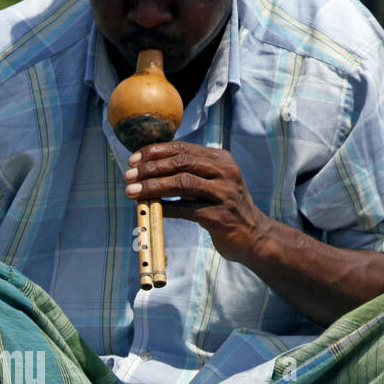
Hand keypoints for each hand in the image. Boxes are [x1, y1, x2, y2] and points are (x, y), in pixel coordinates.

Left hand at [124, 141, 274, 262]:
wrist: (254, 235)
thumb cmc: (224, 208)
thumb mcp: (209, 184)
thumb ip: (187, 175)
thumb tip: (148, 172)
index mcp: (221, 159)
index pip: (183, 149)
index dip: (155, 152)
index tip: (133, 160)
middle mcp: (225, 172)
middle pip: (181, 163)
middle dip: (150, 168)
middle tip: (128, 176)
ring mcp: (224, 193)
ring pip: (183, 183)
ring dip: (153, 187)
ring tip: (133, 191)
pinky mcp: (221, 216)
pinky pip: (188, 210)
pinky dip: (167, 208)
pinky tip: (152, 208)